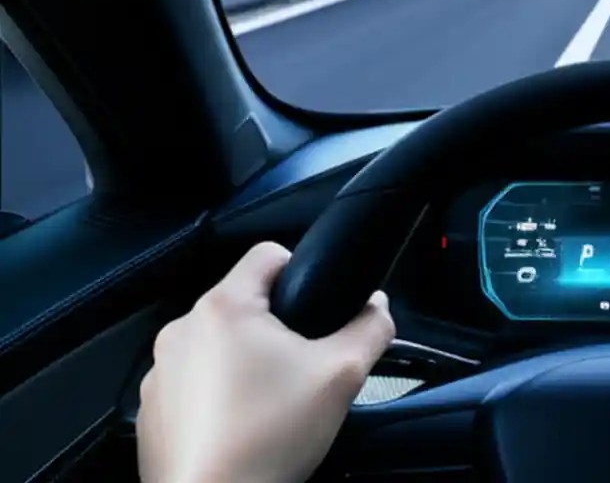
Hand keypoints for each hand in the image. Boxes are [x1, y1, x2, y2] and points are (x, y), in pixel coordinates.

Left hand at [137, 242, 395, 482]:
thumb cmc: (271, 436)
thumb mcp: (342, 375)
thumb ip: (371, 328)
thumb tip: (376, 306)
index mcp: (224, 308)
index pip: (268, 254)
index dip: (302, 272)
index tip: (316, 310)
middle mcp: (182, 330)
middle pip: (244, 304)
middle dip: (276, 329)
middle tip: (302, 369)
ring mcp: (159, 370)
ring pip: (217, 345)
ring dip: (243, 362)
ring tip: (271, 403)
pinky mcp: (151, 407)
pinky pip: (192, 383)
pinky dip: (216, 396)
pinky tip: (240, 426)